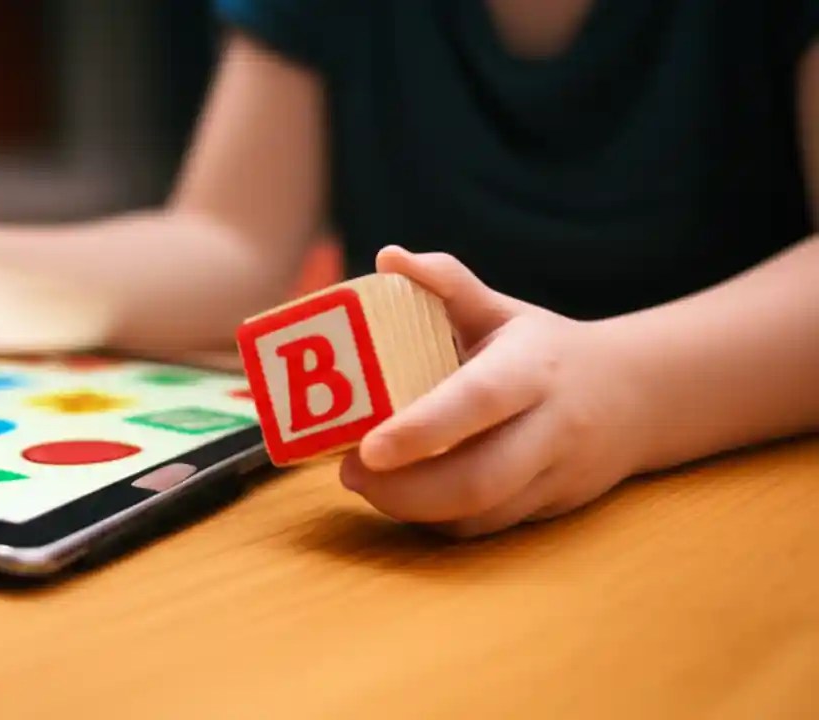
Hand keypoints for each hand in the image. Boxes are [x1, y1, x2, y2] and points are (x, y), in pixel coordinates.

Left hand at [339, 247, 645, 536]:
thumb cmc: (544, 348)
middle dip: (404, 491)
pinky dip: (438, 522)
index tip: (366, 448)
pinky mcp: (549, 509)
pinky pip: (487, 529)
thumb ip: (447, 283)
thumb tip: (388, 257)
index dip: (421, 430)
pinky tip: (403, 500)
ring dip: (414, 510)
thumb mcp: (501, 309)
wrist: (636, 396)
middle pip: (479, 478)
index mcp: (532, 369)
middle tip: (348, 475)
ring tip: (366, 486)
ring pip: (481, 514)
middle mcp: (551, 427)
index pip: (477, 401)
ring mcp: (555, 475)